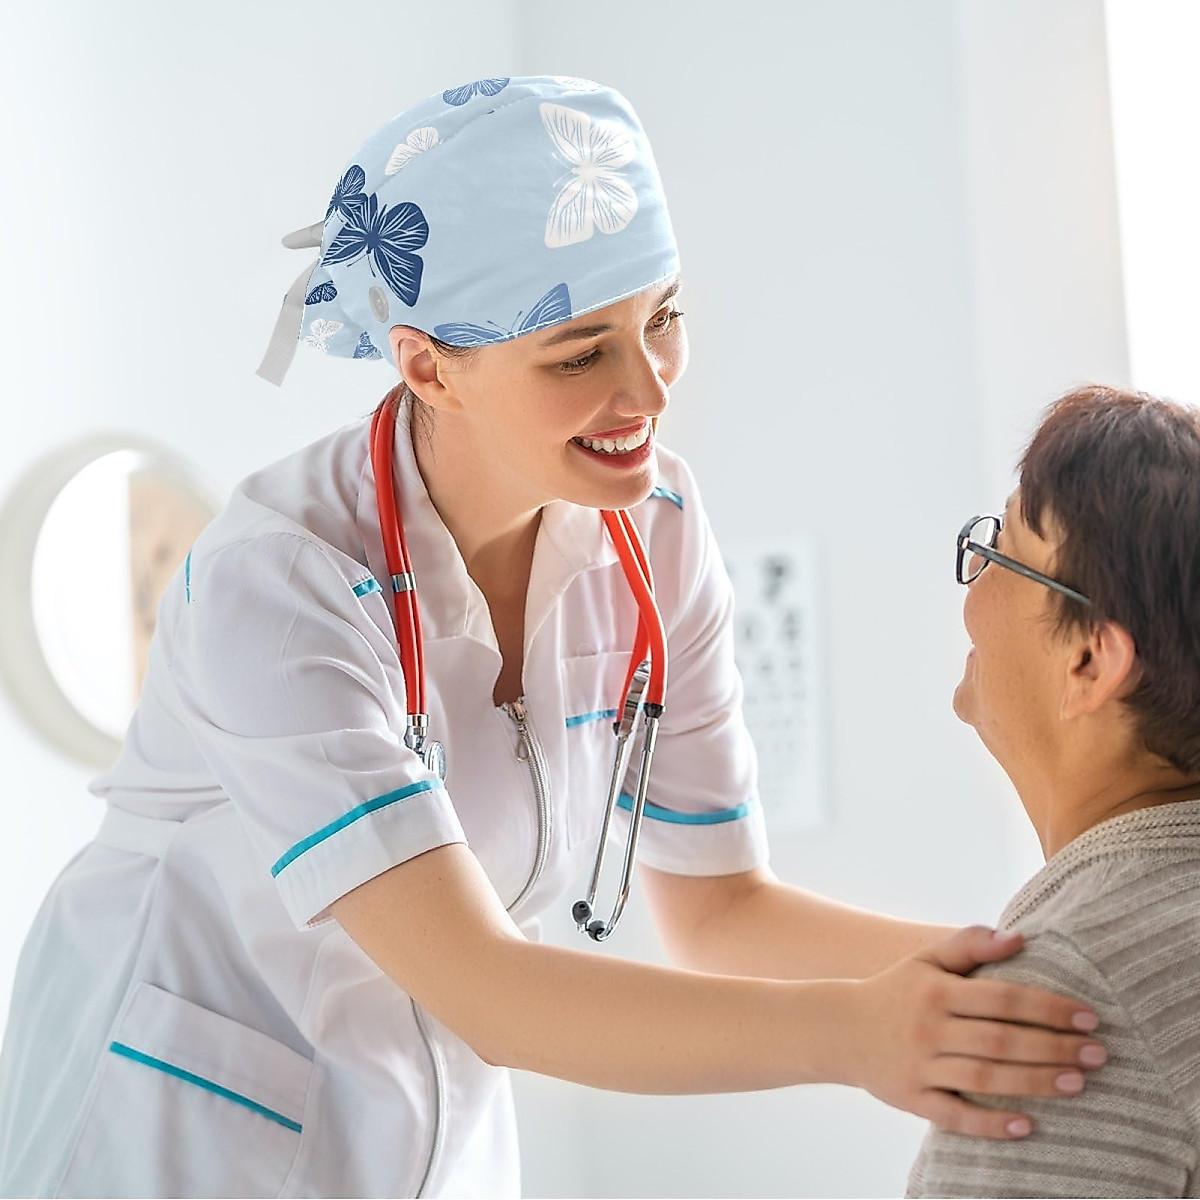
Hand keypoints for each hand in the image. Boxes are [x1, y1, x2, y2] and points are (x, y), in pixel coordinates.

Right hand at [837, 925, 1104, 1138]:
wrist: (838, 1028)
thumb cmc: (895, 991)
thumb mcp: (924, 959)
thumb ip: (969, 943)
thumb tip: (1019, 937)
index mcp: (936, 990)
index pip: (1002, 998)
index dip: (1048, 1007)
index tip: (1088, 1016)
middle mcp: (929, 1028)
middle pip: (1000, 1040)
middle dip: (1053, 1047)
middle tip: (1097, 1054)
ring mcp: (920, 1066)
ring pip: (985, 1078)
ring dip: (1035, 1082)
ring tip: (1077, 1084)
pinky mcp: (912, 1099)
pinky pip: (955, 1116)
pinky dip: (990, 1124)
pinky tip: (1026, 1126)